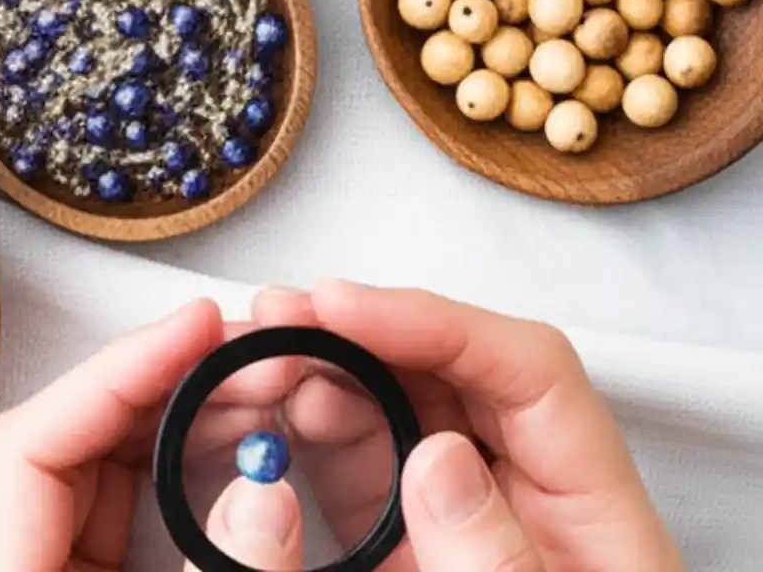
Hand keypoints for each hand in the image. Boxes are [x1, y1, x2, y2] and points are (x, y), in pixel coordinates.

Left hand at [0, 299, 308, 571]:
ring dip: (183, 413)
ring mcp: (50, 570)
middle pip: (71, 436)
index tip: (198, 328)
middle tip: (250, 349)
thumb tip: (267, 490)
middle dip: (166, 379)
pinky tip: (240, 437)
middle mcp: (17, 565)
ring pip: (103, 462)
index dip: (116, 370)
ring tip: (262, 383)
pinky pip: (127, 500)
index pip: (28, 443)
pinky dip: (184, 461)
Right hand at [248, 281, 683, 571]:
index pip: (523, 369)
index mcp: (592, 511)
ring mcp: (467, 515)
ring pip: (401, 409)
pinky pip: (367, 466)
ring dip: (330, 373)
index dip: (429, 321)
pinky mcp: (415, 543)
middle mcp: (530, 495)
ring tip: (266, 359)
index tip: (345, 311)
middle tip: (284, 316)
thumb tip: (438, 458)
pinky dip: (317, 435)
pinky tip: (276, 421)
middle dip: (362, 331)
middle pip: (454, 372)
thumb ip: (491, 558)